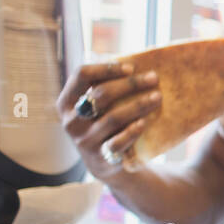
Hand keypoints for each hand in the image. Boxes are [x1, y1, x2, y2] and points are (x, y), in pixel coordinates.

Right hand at [56, 62, 161, 179]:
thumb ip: (104, 86)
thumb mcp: (96, 106)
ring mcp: (84, 141)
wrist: (104, 163)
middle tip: (153, 78)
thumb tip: (134, 59)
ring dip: (139, 105)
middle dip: (130, 84)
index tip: (131, 67)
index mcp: (66, 102)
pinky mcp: (100, 158)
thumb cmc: (103, 123)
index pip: (82, 75)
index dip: (107, 68)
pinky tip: (145, 122)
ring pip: (113, 117)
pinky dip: (133, 131)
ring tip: (157, 97)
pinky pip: (118, 142)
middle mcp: (71, 121)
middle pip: (101, 95)